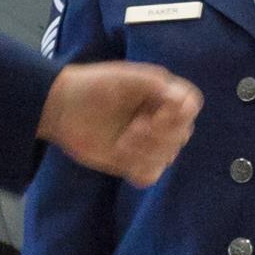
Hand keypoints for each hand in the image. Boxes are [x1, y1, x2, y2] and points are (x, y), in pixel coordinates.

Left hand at [39, 61, 200, 186]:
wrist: (63, 106)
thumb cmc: (94, 85)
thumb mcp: (126, 78)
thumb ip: (156, 86)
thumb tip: (185, 103)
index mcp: (163, 94)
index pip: (191, 106)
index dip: (178, 116)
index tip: (153, 115)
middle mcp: (160, 118)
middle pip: (182, 135)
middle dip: (158, 136)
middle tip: (132, 128)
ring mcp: (147, 142)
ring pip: (167, 158)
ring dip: (145, 153)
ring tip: (122, 142)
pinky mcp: (131, 161)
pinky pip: (150, 176)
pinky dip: (139, 170)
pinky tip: (121, 157)